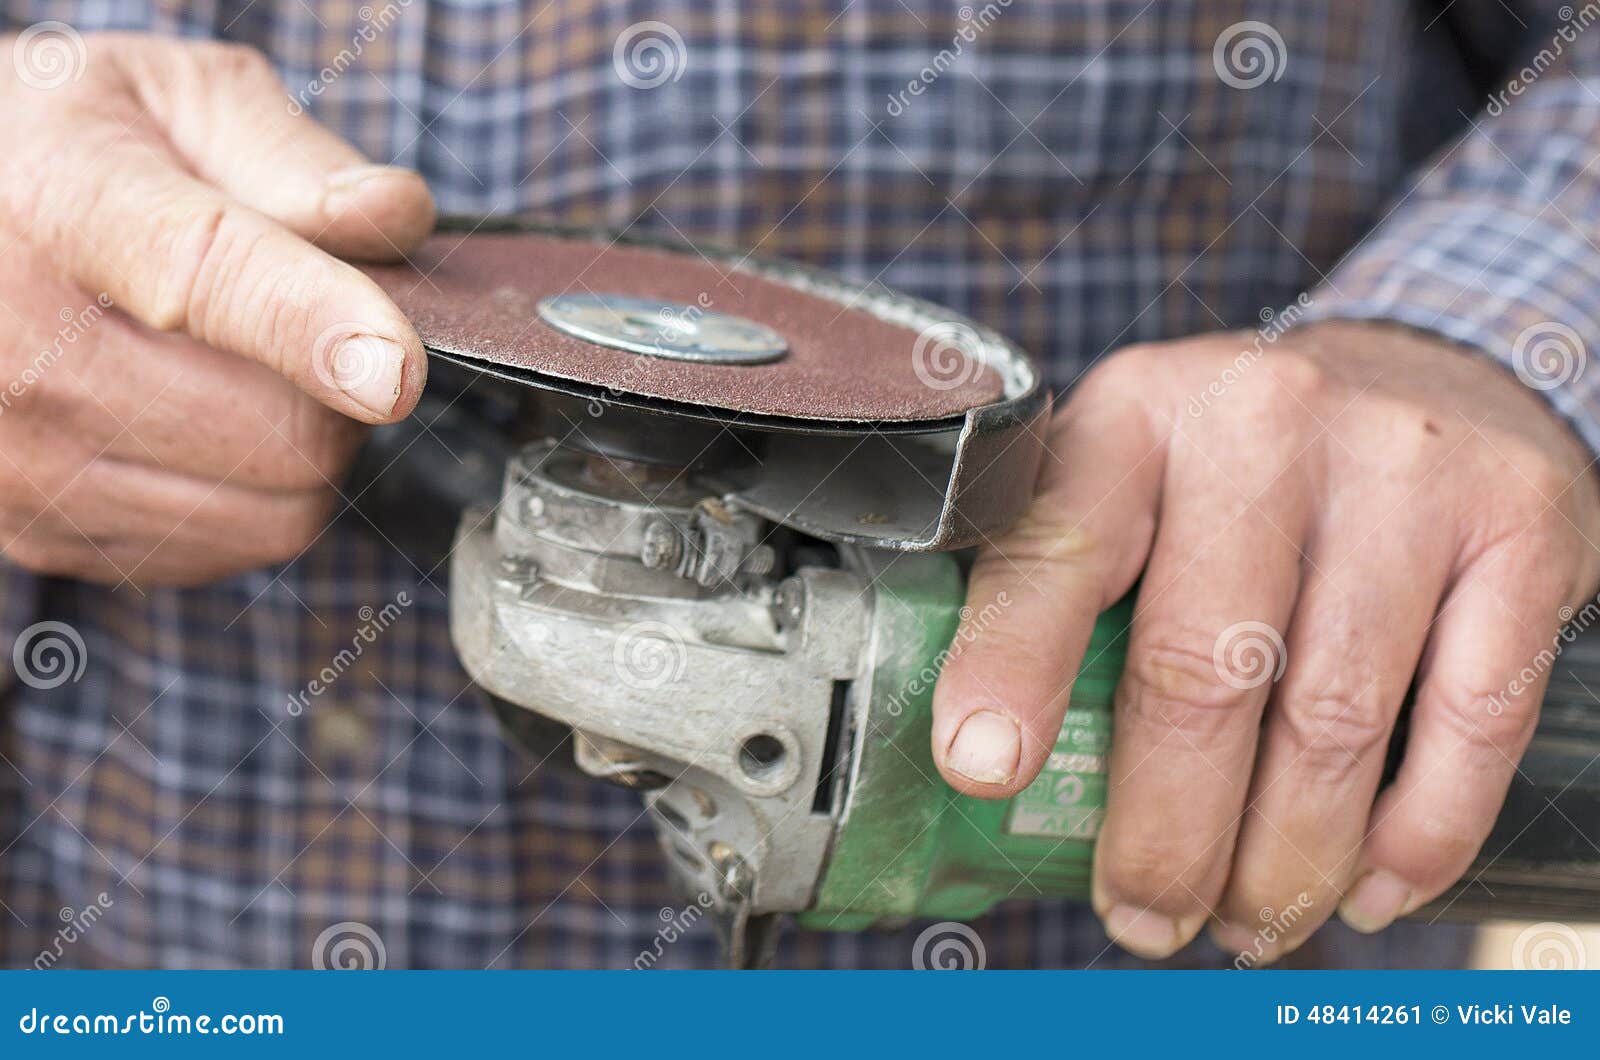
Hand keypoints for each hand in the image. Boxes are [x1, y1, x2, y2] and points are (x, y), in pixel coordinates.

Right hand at [0, 32, 433, 584]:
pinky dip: (260, 496)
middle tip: (318, 330)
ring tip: (254, 371)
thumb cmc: (80, 148)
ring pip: (275, 507)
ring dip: (308, 448)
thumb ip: (292, 157)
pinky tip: (210, 424)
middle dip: (340, 387)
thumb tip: (392, 215)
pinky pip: (234, 547)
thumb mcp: (177, 98)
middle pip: (278, 429)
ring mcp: (26, 458)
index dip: (315, 327)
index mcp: (64, 206)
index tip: (397, 369)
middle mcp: (23, 347)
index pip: (204, 278)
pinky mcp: (44, 533)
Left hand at [933, 321, 1599, 959]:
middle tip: (1144, 914)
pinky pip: (1470, 719)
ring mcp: (1403, 470)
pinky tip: (1370, 884)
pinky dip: (1417, 831)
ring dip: (1284, 857)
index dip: (1014, 665)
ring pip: (1332, 716)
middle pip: (1202, 666)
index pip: (1059, 548)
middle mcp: (1266, 422)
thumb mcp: (1130, 477)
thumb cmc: (1243, 466)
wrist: (1431, 376)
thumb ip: (1064, 589)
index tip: (983, 767)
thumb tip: (991, 772)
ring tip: (1250, 923)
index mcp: (1136, 414)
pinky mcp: (1518, 527)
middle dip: (1165, 829)